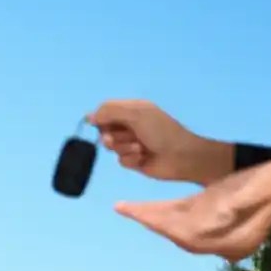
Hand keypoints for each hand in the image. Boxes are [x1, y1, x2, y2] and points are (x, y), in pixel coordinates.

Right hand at [87, 100, 232, 185]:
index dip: (101, 118)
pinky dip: (131, 159)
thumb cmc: (161, 132)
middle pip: (105, 129)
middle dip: (111, 135)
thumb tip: (89, 117)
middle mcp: (130, 125)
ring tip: (140, 148)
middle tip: (120, 138)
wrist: (181, 157)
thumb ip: (110, 112)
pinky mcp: (133, 160)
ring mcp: (131, 143)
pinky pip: (120, 160)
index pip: (106, 110)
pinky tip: (143, 158)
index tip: (101, 124)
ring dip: (124, 148)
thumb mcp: (136, 115)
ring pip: (111, 146)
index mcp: (132, 110)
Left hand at [114, 156, 270, 260]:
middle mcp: (221, 244)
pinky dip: (171, 214)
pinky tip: (156, 207)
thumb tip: (197, 225)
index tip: (129, 211)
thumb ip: (223, 210)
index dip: (154, 222)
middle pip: (176, 233)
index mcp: (226, 240)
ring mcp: (222, 237)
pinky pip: (190, 221)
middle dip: (150, 220)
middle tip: (122, 207)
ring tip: (130, 207)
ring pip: (180, 227)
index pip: (180, 233)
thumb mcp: (248, 192)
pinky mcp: (222, 225)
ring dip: (156, 217)